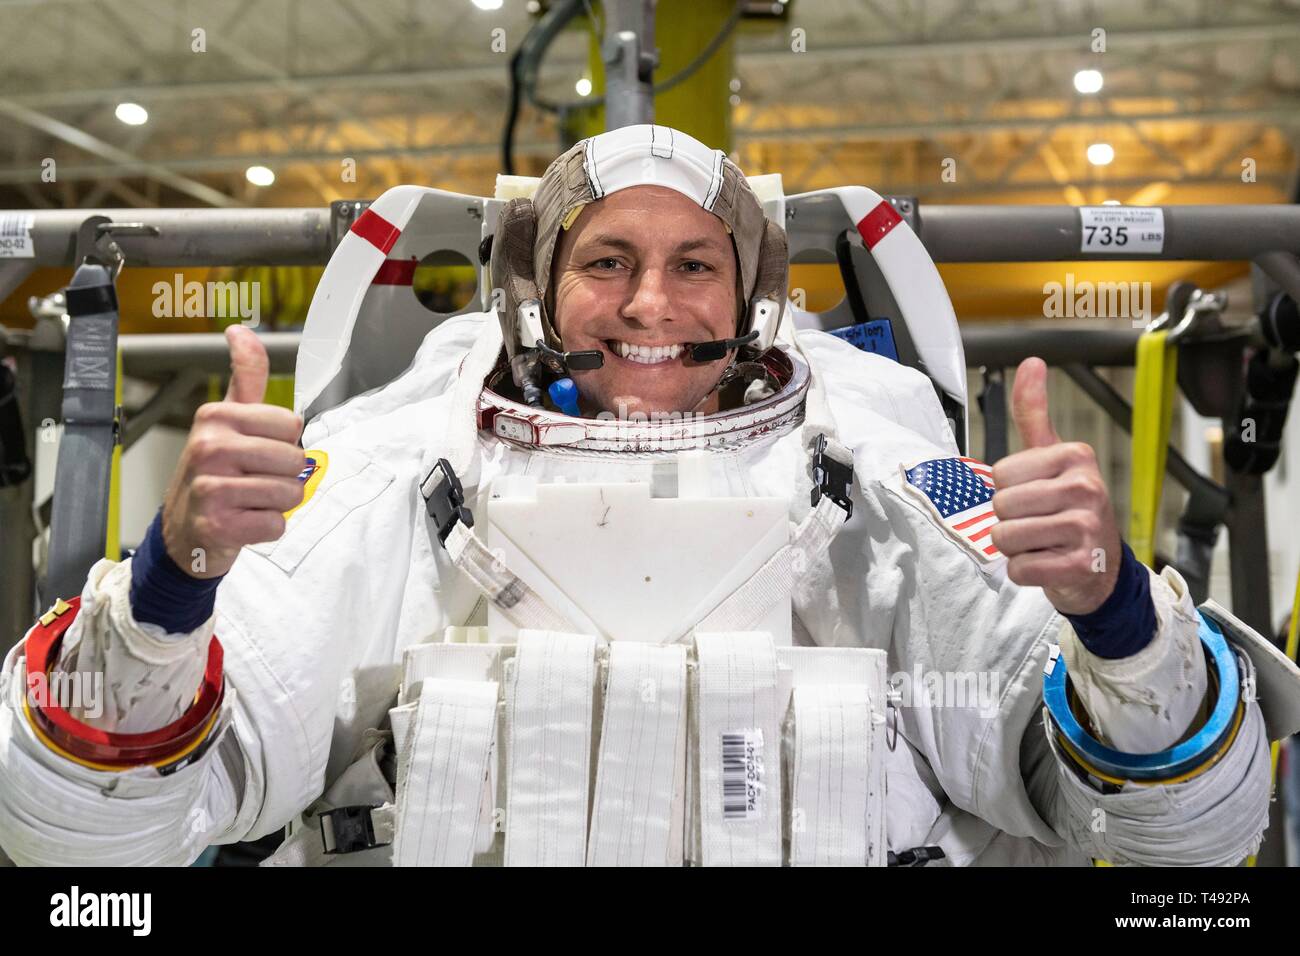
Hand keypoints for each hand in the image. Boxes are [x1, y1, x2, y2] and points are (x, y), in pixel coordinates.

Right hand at [160, 326, 306, 578]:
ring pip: (290, 492)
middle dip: (285, 475)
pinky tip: (243, 523)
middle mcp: (208, 448)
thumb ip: (244, 375)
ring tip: (249, 502)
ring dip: (278, 503)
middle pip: (295, 459)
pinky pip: (277, 524)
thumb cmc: (213, 472)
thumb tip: (241, 330)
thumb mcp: (225, 419)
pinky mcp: (218, 526)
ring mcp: (210, 489)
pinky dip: (268, 529)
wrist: (183, 530)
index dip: (283, 442)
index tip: (257, 451)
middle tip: (253, 481)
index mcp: (215, 417)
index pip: (291, 424)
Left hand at [989, 357, 1122, 614]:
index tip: (1034, 497)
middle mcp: (1086, 488)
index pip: (1000, 475)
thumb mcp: (1053, 458)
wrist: (1102, 568)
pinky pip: (1019, 569)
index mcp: (1076, 457)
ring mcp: (1086, 528)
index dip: (1007, 491)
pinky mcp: (1080, 566)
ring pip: (1005, 538)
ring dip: (1015, 548)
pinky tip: (1050, 564)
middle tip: (1038, 525)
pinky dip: (1025, 572)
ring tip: (1042, 544)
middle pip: (1000, 505)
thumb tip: (1031, 361)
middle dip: (1009, 521)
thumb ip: (1035, 414)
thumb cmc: (1069, 509)